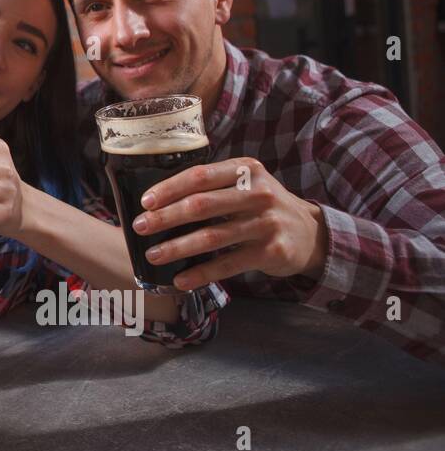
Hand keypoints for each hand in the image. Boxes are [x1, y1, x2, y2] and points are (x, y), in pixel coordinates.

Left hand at [134, 157, 327, 289]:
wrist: (311, 233)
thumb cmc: (262, 206)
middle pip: (201, 205)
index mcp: (245, 170)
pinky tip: (181, 280)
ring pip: (212, 237)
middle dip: (165, 218)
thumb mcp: (245, 184)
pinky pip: (228, 264)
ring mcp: (267, 223)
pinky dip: (201, 274)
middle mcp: (258, 193)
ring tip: (153, 255)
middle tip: (140, 227)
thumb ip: (212, 186)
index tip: (145, 202)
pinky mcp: (272, 252)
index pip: (199, 176)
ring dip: (177, 248)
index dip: (169, 189)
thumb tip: (158, 201)